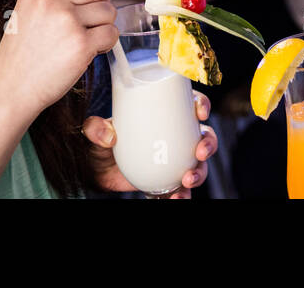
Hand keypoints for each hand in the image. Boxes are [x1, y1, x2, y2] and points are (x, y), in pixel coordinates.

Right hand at [0, 0, 116, 118]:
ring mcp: (67, 21)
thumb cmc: (24, 52)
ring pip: (109, 11)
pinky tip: (88, 52)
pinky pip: (112, 34)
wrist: (11, 89)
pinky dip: (106, 44)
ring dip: (103, 26)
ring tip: (83, 39)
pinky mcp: (81, 44)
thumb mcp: (30, 10)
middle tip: (93, 21)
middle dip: (103, 3)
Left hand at [84, 90, 216, 197]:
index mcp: (165, 115)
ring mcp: (174, 160)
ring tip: (187, 182)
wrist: (96, 170)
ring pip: (198, 164)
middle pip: (204, 135)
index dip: (202, 104)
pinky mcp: (168, 182)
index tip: (200, 113)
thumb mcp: (94, 131)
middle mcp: (176, 136)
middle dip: (209, 144)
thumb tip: (109, 136)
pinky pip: (182, 189)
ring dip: (200, 173)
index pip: (190, 103)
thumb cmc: (100, 141)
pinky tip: (176, 199)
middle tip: (199, 153)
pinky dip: (182, 196)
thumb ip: (96, 128)